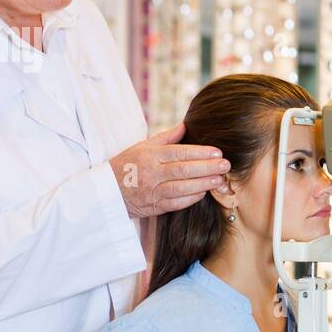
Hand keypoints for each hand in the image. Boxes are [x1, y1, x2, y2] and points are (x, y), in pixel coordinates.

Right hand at [109, 122, 231, 218]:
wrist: (107, 191)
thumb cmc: (127, 164)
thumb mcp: (142, 146)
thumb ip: (166, 137)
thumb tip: (185, 125)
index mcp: (150, 155)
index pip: (179, 152)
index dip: (200, 152)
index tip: (217, 152)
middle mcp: (152, 173)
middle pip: (184, 170)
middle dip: (207, 167)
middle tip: (225, 165)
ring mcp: (153, 191)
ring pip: (182, 188)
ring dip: (203, 184)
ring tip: (220, 180)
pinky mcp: (154, 206)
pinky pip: (176, 203)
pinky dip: (191, 199)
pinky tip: (204, 193)